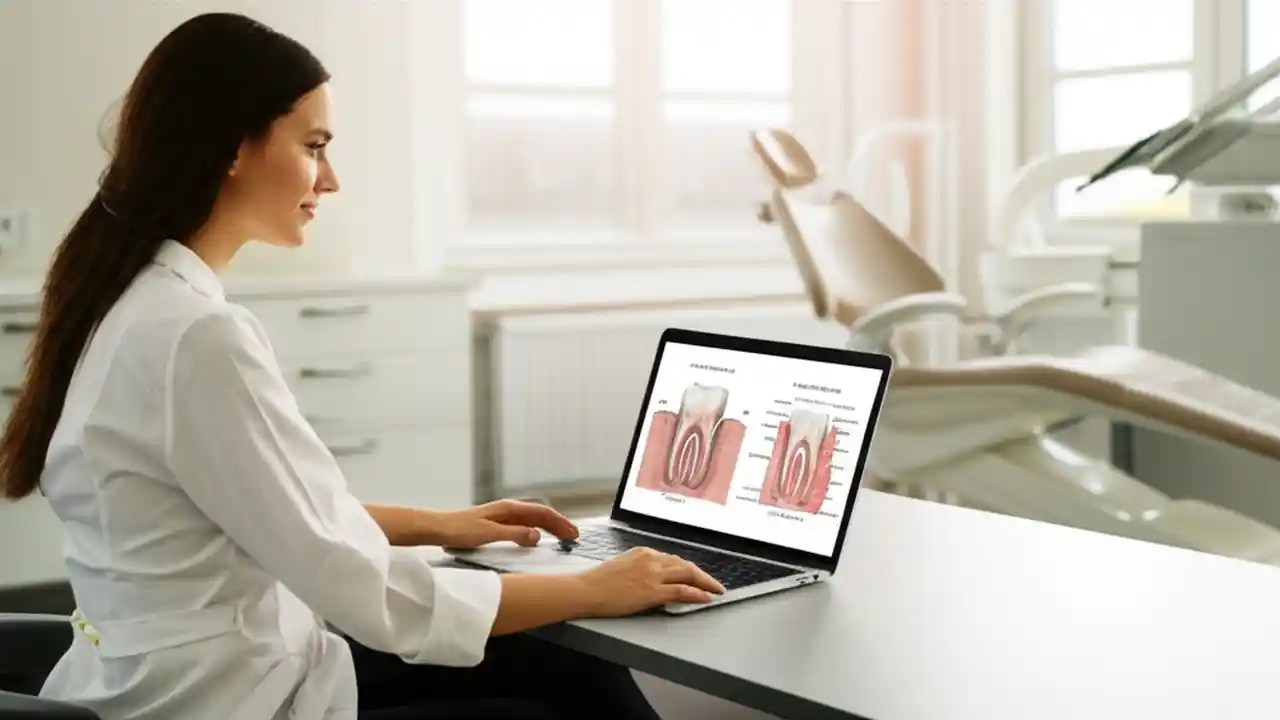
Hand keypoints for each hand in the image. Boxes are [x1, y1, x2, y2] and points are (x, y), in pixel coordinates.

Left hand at [434, 498, 579, 548]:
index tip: (573, 534)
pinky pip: (523, 524)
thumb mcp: (489, 534)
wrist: (437, 527)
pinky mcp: (496, 523)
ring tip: (561, 536)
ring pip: (532, 519)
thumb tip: (538, 535)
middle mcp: (508, 509)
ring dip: (548, 527)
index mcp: (509, 509)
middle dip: (558, 524)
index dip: (560, 523)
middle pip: (540, 514)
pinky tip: (536, 538)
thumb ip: (515, 534)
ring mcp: (502, 516)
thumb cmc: (460, 530)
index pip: (542, 514)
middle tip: (573, 537)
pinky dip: (536, 530)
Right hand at [575, 547, 725, 615]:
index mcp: (644, 553)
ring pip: (688, 575)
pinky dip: (697, 593)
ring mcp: (653, 575)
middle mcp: (651, 559)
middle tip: (714, 584)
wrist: (587, 589)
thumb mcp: (623, 566)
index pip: (674, 560)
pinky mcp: (652, 591)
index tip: (697, 575)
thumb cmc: (599, 581)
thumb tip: (655, 579)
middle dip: (702, 575)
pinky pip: (682, 590)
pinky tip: (705, 597)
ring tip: (716, 590)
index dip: (688, 569)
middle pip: (685, 565)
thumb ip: (641, 569)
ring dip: (706, 583)